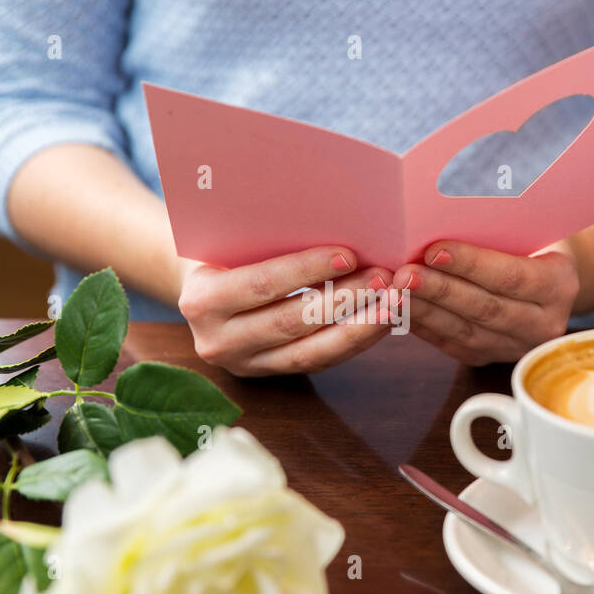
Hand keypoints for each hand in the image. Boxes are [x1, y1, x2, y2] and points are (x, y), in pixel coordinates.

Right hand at [178, 246, 393, 376]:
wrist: (200, 293)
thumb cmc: (221, 254)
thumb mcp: (229, 243)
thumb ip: (264, 239)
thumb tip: (332, 219)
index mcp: (202, 301)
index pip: (262, 285)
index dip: (307, 270)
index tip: (349, 255)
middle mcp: (218, 341)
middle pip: (290, 322)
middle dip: (343, 299)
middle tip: (384, 277)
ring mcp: (244, 364)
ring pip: (310, 352)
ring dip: (358, 327)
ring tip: (393, 303)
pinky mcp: (269, 374)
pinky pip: (318, 362)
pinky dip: (353, 342)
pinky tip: (380, 321)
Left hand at [391, 241, 577, 365]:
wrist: (543, 277)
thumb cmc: (529, 239)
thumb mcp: (529, 228)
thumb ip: (498, 226)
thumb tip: (443, 211)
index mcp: (560, 285)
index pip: (512, 276)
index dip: (472, 264)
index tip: (434, 250)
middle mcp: (543, 324)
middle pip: (485, 308)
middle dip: (439, 290)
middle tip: (403, 275)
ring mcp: (514, 346)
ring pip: (463, 331)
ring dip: (422, 311)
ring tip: (390, 293)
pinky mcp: (487, 357)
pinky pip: (450, 344)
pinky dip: (420, 326)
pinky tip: (395, 310)